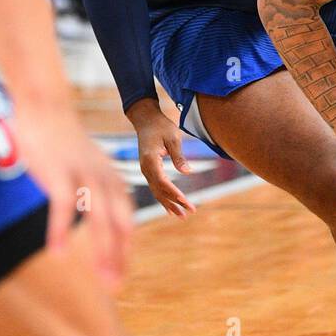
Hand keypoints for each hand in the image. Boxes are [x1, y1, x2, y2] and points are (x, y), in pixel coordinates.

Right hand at [15, 101, 132, 288]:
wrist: (47, 108)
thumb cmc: (65, 143)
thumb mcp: (90, 168)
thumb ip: (97, 191)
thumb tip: (101, 216)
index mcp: (114, 181)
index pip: (125, 223)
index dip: (123, 250)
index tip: (119, 275)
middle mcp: (105, 181)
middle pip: (118, 225)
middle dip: (118, 257)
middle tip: (115, 285)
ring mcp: (84, 177)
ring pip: (98, 219)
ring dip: (101, 250)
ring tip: (101, 277)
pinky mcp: (59, 174)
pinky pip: (63, 207)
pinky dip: (62, 230)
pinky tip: (57, 252)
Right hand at [126, 98, 195, 217]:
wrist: (146, 120)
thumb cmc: (161, 126)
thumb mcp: (173, 138)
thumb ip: (179, 156)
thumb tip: (187, 172)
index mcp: (150, 160)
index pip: (163, 182)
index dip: (174, 193)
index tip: (186, 201)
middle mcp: (145, 168)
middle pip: (160, 190)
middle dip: (175, 203)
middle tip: (190, 212)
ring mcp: (145, 170)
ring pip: (157, 192)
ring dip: (169, 204)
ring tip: (182, 216)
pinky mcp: (148, 170)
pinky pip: (156, 188)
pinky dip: (163, 198)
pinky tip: (170, 208)